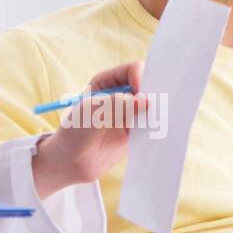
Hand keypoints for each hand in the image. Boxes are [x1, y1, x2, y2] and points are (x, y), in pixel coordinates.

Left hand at [31, 60, 146, 199]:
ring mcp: (129, 112)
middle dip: (155, 93)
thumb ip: (117, 104)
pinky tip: (159, 132)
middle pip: (147, 84)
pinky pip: (152, 123)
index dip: (142, 80)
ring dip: (159, 110)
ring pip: (152, 104)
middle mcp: (120, 94)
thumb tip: (146, 101)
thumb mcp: (91, 113)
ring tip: (161, 120)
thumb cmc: (74, 132)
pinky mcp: (135, 130)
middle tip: (160, 106)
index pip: (133, 70)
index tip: (143, 97)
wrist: (71, 162)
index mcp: (107, 81)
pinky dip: (158, 125)